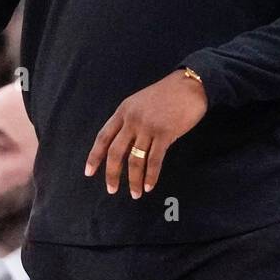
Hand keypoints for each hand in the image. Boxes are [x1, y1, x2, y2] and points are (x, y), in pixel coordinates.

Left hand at [85, 70, 207, 197]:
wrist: (190, 85)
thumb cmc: (167, 94)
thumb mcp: (140, 103)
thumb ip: (130, 122)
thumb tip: (124, 148)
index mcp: (123, 111)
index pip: (103, 136)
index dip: (95, 156)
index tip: (89, 172)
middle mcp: (132, 119)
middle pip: (116, 152)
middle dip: (112, 174)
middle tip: (111, 189)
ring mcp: (148, 127)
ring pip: (135, 160)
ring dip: (134, 180)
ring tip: (135, 193)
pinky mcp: (165, 134)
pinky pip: (154, 160)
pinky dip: (151, 176)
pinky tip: (149, 186)